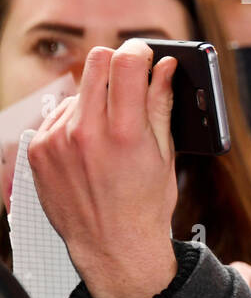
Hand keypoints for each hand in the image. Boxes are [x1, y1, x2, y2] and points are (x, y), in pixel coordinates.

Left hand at [27, 42, 178, 297]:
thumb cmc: (145, 205)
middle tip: (130, 84)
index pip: (126, 63)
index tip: (147, 53)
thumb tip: (166, 69)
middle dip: (118, 66)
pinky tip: (89, 147)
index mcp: (126, 133)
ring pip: (79, 91)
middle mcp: (86, 132)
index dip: (140, 51)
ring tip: (110, 134)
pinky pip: (58, 115)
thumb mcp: (165, 155)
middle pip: (97, 63)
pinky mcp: (38, 149)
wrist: (112, 246)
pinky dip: (76, 122)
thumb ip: (161, 105)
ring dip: (97, 100)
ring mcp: (57, 140)